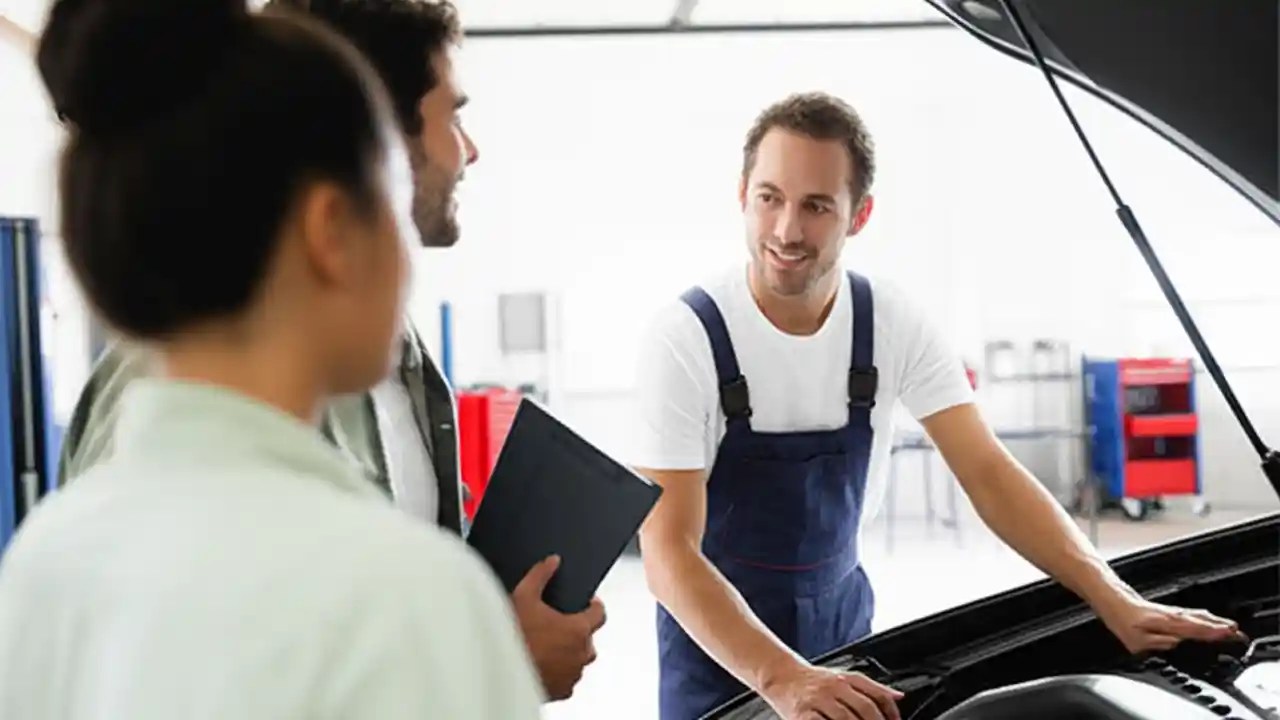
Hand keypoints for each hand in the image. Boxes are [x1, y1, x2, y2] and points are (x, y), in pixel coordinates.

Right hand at [511, 555, 607, 700]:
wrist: (496, 669)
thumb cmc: (512, 635)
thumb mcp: (523, 596)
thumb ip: (541, 575)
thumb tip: (552, 561)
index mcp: (578, 629)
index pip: (600, 613)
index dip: (593, 605)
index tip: (584, 603)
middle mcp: (581, 654)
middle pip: (588, 637)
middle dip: (576, 630)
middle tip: (555, 624)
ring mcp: (572, 674)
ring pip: (577, 660)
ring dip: (567, 652)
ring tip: (545, 644)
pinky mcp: (561, 691)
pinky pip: (567, 679)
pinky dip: (559, 672)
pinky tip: (541, 663)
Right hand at [761, 662, 903, 719]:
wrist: (781, 676)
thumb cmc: (814, 681)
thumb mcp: (844, 677)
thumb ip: (872, 688)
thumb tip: (899, 696)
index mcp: (846, 679)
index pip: (877, 696)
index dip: (890, 713)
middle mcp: (833, 687)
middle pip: (864, 709)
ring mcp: (817, 700)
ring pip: (846, 718)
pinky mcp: (802, 714)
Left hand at [1097, 592, 1243, 653]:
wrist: (1110, 598)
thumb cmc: (1120, 619)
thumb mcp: (1134, 639)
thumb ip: (1157, 642)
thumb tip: (1175, 643)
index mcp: (1162, 622)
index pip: (1191, 629)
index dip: (1209, 632)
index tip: (1225, 633)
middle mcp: (1169, 615)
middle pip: (1197, 620)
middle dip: (1217, 626)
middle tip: (1235, 630)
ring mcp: (1168, 611)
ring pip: (1195, 615)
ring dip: (1213, 620)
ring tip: (1229, 625)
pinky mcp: (1166, 610)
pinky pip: (1189, 613)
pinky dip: (1202, 616)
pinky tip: (1208, 617)